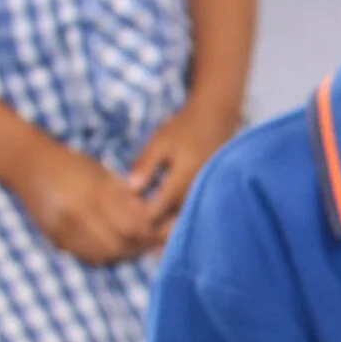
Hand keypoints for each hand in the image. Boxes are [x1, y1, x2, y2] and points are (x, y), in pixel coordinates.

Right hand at [8, 139, 155, 265]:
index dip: (150, 233)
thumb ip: (126, 196)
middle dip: (139, 246)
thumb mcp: (102, 173)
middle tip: (153, 243)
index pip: (131, 226)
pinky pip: (84, 254)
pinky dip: (103, 254)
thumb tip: (153, 219)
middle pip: (118, 244)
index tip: (162, 231)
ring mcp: (61, 226)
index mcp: (93, 192)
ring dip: (123, 253)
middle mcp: (75, 212)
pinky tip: (114, 247)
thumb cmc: (71, 164)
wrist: (27, 164)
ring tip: (137, 246)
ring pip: (102, 253)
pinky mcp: (52, 235)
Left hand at [131, 105, 236, 237]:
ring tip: (145, 219)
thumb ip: (145, 165)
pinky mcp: (211, 192)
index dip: (139, 215)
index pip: (157, 208)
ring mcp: (207, 193)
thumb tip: (130, 189)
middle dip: (151, 221)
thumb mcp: (160, 142)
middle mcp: (198, 190)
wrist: (217, 118)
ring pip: (181, 215)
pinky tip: (164, 207)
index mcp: (182, 179)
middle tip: (130, 223)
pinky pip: (191, 207)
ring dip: (164, 218)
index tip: (123, 214)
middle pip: (170, 218)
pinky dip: (176, 210)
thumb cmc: (185, 127)